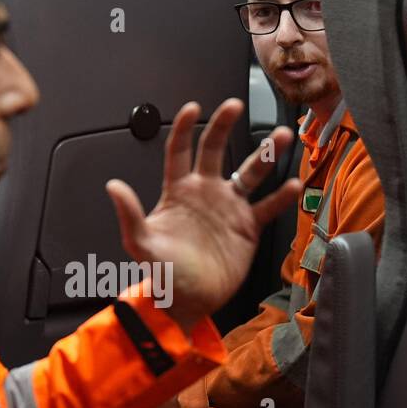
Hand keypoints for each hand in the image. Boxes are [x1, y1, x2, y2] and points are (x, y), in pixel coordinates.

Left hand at [105, 98, 300, 332]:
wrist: (186, 302)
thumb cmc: (161, 274)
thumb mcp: (141, 244)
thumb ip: (130, 214)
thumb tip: (113, 186)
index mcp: (178, 192)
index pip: (178, 151)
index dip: (184, 128)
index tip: (191, 108)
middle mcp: (205, 194)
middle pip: (215, 150)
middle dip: (224, 125)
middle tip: (234, 105)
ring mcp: (228, 209)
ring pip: (250, 173)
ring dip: (265, 154)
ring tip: (281, 137)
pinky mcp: (247, 228)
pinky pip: (268, 207)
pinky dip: (281, 197)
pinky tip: (293, 185)